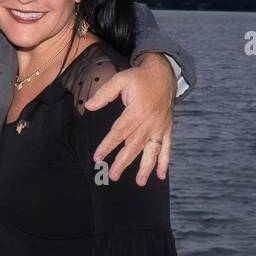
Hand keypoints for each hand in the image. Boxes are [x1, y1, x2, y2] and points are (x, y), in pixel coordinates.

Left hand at [85, 52, 174, 184]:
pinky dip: (165, 162)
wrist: (165, 73)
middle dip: (123, 162)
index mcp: (136, 112)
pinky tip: (161, 176)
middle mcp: (149, 123)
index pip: (118, 132)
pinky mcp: (167, 129)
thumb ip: (104, 94)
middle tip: (113, 175)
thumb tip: (88, 106)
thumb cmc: (140, 78)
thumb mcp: (120, 80)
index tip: (98, 158)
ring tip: (139, 182)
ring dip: (146, 168)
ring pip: (151, 151)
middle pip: (133, 146)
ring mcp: (160, 128)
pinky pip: (167, 148)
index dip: (107, 146)